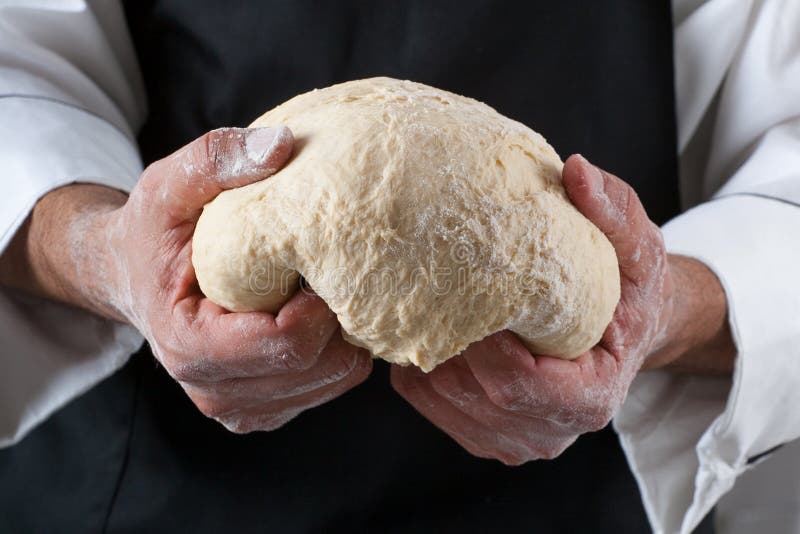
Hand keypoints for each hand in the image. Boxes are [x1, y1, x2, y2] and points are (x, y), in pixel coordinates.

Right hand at [1, 127, 371, 432]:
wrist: (132, 276)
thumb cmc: (154, 232)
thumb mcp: (168, 185)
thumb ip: (216, 160)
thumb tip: (281, 144)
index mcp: (189, 344)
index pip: (287, 344)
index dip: (321, 302)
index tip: (326, 260)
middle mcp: (213, 390)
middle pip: (320, 368)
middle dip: (340, 317)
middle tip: (333, 270)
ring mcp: (239, 408)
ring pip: (334, 382)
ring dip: (342, 335)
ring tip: (320, 290)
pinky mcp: (260, 410)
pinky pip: (328, 388)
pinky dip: (335, 352)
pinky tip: (314, 315)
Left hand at [391, 154, 733, 463]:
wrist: (619, 332)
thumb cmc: (627, 292)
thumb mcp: (637, 248)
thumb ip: (615, 212)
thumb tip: (577, 171)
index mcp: (591, 396)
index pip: (520, 385)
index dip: (485, 343)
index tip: (467, 292)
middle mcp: (549, 430)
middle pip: (471, 392)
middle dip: (449, 336)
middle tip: (435, 280)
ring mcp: (512, 438)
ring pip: (440, 397)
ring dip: (426, 345)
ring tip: (432, 296)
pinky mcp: (480, 431)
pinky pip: (425, 398)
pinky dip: (418, 359)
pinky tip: (430, 321)